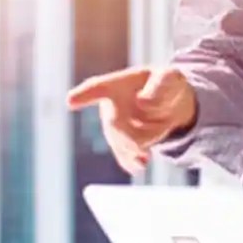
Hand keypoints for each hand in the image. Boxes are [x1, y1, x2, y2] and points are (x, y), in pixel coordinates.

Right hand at [66, 66, 196, 173]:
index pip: (97, 88)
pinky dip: (133, 162)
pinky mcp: (121, 145)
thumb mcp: (171, 78)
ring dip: (145, 142)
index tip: (71, 101)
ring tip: (161, 129)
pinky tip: (142, 165)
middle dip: (137, 130)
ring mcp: (114, 127)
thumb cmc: (168, 84)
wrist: (170, 104)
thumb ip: (162, 85)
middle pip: (115, 124)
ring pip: (124, 143)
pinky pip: (123, 157)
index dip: (84, 95)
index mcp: (117, 85)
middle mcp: (109, 106)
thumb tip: (143, 103)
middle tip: (162, 124)